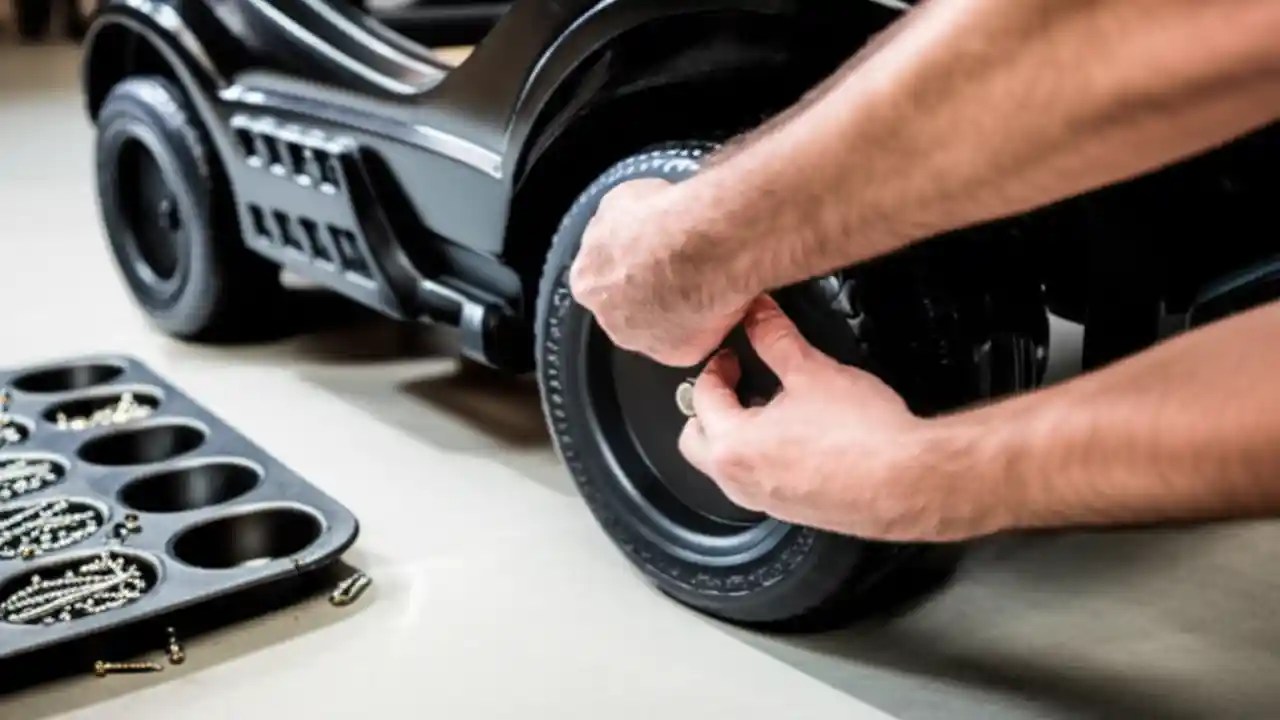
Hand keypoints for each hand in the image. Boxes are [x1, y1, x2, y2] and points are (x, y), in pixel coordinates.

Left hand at [569, 179, 750, 366]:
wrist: (702, 246)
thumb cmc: (662, 219)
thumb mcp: (622, 200)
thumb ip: (617, 225)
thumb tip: (628, 223)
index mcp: (587, 282)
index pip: (602, 279)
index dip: (629, 265)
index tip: (650, 254)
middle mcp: (609, 319)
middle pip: (628, 310)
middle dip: (650, 293)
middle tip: (678, 269)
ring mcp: (644, 342)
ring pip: (660, 327)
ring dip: (677, 309)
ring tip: (703, 280)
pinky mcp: (679, 354)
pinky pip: (692, 338)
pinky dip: (705, 322)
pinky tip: (717, 298)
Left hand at [678, 297, 1001, 541]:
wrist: (906, 482)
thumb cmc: (862, 436)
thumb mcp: (811, 370)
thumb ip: (776, 339)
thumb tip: (759, 314)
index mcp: (732, 446)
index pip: (701, 398)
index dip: (714, 368)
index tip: (731, 355)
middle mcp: (740, 482)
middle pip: (697, 441)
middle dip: (710, 408)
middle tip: (736, 382)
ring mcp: (765, 502)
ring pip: (728, 466)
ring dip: (737, 434)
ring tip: (769, 407)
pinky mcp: (793, 511)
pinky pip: (760, 482)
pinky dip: (764, 457)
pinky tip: (798, 436)